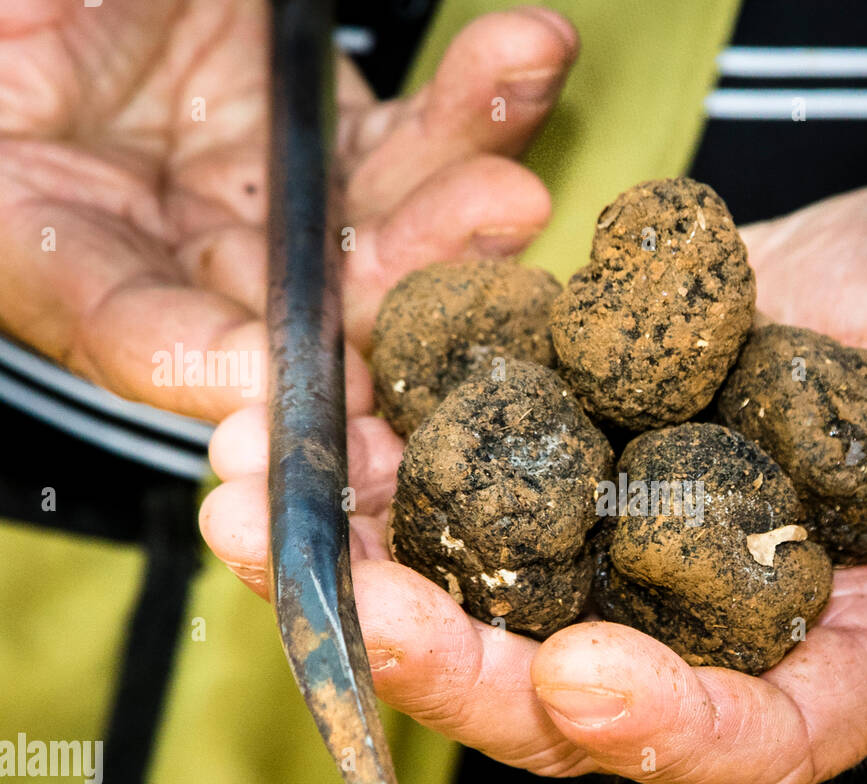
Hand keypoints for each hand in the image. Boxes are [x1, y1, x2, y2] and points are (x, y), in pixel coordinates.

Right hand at [0, 0, 577, 418]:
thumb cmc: (19, 29)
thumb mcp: (0, 44)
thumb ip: (28, 98)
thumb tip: (67, 92)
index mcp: (70, 258)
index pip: (156, 342)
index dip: (242, 369)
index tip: (331, 382)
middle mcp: (192, 252)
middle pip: (311, 306)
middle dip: (400, 289)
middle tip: (467, 254)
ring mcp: (280, 199)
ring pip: (387, 226)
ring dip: (460, 206)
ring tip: (512, 187)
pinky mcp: (342, 137)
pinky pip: (421, 135)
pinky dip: (481, 103)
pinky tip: (530, 59)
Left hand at [201, 178, 866, 783]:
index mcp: (844, 650)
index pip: (752, 739)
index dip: (665, 731)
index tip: (580, 684)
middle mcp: (714, 625)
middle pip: (567, 696)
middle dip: (450, 659)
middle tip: (350, 596)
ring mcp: (631, 551)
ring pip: (479, 599)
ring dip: (363, 557)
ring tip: (263, 487)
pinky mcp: (574, 465)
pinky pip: (466, 487)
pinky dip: (385, 453)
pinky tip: (312, 399)